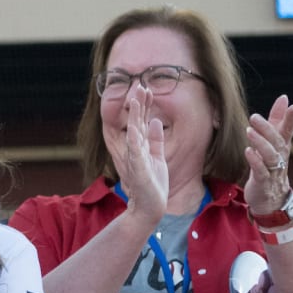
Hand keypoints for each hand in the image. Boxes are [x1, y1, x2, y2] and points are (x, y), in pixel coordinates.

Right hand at [111, 86, 167, 227]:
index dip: (144, 105)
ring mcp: (135, 158)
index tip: (147, 88)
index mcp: (142, 145)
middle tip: (141, 85)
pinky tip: (134, 128)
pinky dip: (135, 140)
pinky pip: (136, 152)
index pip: (142, 120)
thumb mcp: (158, 156)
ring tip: (136, 100)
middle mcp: (136, 149)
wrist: (150, 207)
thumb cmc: (153, 184)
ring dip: (135, 116)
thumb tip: (154, 120)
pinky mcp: (138, 169)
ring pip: (134, 132)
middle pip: (137, 121)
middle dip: (140, 104)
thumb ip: (155, 139)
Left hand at [243, 94, 292, 215]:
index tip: (292, 106)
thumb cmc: (271, 165)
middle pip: (277, 142)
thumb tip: (284, 98)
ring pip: (270, 156)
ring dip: (260, 143)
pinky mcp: (263, 182)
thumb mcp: (274, 142)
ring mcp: (272, 170)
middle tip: (254, 117)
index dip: (291, 119)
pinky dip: (255, 161)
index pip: (288, 131)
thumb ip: (277, 121)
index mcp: (282, 147)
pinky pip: (261, 172)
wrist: (271, 199)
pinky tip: (248, 151)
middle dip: (267, 129)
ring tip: (249, 131)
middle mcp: (280, 157)